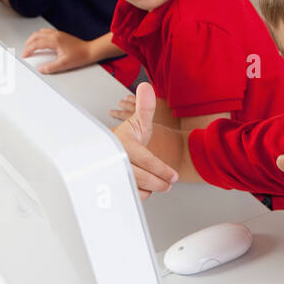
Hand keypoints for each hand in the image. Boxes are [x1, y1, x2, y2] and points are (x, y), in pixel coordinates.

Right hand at [22, 28, 93, 74]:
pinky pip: (46, 32)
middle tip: (25, 51)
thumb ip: (50, 67)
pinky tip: (40, 41)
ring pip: (40, 32)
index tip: (25, 55)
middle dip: (28, 43)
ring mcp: (57, 33)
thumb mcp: (64, 64)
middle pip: (35, 36)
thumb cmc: (79, 56)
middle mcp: (55, 35)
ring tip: (30, 46)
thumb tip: (40, 69)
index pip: (36, 44)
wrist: (90, 51)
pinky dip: (39, 36)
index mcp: (54, 40)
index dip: (28, 50)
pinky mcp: (60, 34)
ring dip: (33, 39)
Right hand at [113, 82, 177, 198]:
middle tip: (167, 183)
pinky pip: (129, 195)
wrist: (110, 151)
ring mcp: (111, 174)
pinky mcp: (111, 185)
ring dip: (149, 189)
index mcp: (123, 143)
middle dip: (159, 183)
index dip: (162, 171)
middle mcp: (115, 159)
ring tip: (154, 182)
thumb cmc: (128, 138)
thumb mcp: (139, 122)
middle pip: (143, 178)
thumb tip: (146, 87)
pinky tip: (142, 186)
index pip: (147, 160)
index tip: (173, 177)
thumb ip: (146, 107)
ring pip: (136, 189)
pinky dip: (139, 193)